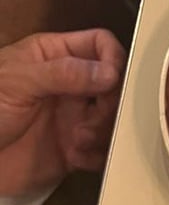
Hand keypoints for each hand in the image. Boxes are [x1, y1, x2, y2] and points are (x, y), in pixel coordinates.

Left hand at [0, 29, 125, 196]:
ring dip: (103, 134)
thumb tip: (111, 73)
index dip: (113, 60)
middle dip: (109, 106)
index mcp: (56, 57)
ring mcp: (74, 119)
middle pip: (114, 87)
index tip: (111, 83)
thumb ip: (64, 73)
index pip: (100, 45)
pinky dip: (97, 157)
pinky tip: (77, 159)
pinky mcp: (74, 152)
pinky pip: (102, 153)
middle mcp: (71, 87)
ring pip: (112, 121)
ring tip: (78, 142)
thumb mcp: (19, 81)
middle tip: (89, 123)